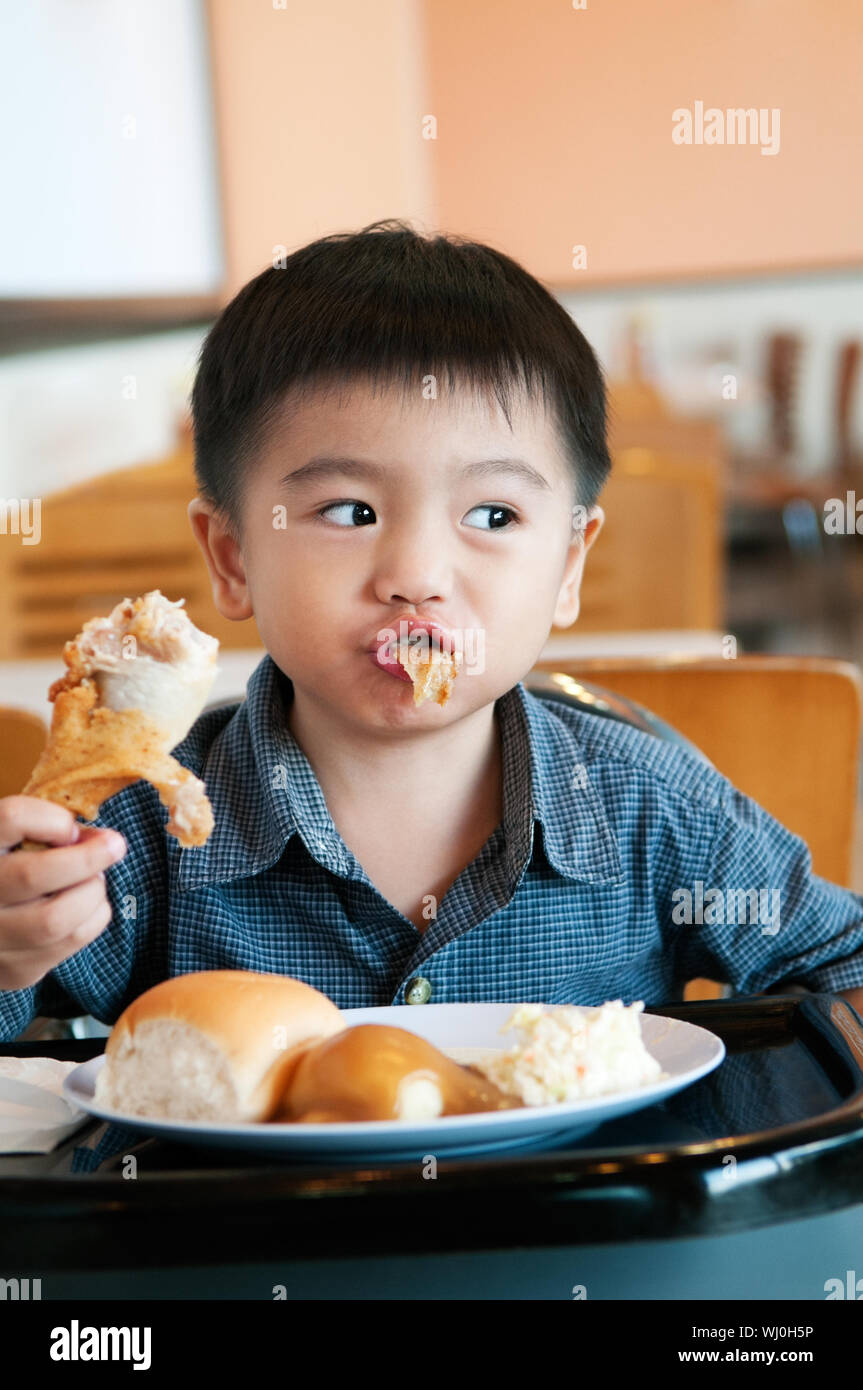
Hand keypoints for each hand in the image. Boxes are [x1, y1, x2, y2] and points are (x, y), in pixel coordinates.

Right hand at [0, 796, 126, 990]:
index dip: (52, 819)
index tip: (73, 827)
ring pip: (54, 919)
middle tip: (114, 845)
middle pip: (32, 875)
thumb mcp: (18, 841)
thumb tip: (101, 840)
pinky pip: (68, 944)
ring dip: (91, 893)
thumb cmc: (12, 869)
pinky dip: (93, 918)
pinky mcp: (13, 971)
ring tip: (94, 881)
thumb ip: (47, 828)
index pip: (11, 820)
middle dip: (87, 858)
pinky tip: (86, 906)